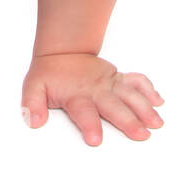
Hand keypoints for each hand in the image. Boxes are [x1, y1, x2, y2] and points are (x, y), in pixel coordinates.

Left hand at [21, 52, 164, 146]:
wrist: (61, 51)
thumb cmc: (49, 74)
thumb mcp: (33, 87)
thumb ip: (32, 105)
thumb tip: (33, 120)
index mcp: (75, 95)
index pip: (83, 112)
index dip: (89, 126)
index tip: (95, 140)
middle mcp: (96, 89)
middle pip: (114, 106)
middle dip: (128, 120)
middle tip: (141, 135)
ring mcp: (109, 83)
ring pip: (130, 94)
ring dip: (144, 108)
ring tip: (157, 123)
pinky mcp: (118, 78)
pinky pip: (136, 81)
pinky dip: (148, 89)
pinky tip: (159, 102)